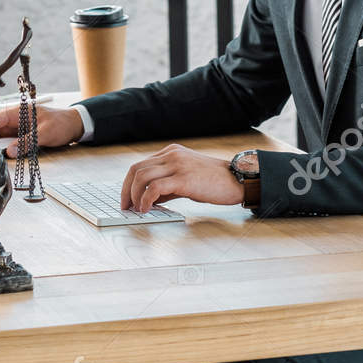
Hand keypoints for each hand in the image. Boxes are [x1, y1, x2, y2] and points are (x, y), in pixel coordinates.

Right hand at [0, 102, 84, 157]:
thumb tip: (10, 151)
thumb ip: (27, 142)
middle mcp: (17, 119)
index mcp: (20, 112)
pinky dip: (4, 149)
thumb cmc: (62, 124)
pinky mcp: (23, 136)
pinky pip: (10, 142)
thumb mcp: (45, 134)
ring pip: (1, 136)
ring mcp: (19, 128)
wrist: (75, 126)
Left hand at [121, 145, 241, 211]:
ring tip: (137, 210)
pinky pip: (154, 188)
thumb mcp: (187, 178)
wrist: (237, 180)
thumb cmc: (214, 182)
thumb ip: (167, 186)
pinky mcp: (183, 178)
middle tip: (126, 206)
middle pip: (136, 169)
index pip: (140, 165)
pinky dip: (145, 200)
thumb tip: (148, 201)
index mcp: (171, 152)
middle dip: (126, 190)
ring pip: (141, 177)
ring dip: (134, 195)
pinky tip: (147, 209)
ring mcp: (177, 165)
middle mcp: (172, 155)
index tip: (126, 199)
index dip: (128, 183)